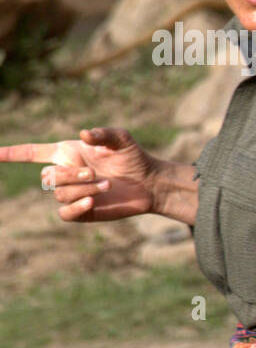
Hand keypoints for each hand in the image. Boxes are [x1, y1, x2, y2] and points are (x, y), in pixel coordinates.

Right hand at [0, 127, 157, 221]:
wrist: (150, 183)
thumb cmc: (134, 158)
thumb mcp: (122, 139)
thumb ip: (104, 134)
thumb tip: (84, 134)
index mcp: (67, 154)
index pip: (31, 153)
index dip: (10, 153)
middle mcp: (66, 174)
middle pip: (47, 177)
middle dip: (69, 175)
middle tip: (95, 174)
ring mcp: (73, 193)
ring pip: (59, 194)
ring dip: (83, 189)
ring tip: (107, 185)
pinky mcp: (83, 212)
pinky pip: (65, 213)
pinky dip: (76, 207)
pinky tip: (92, 203)